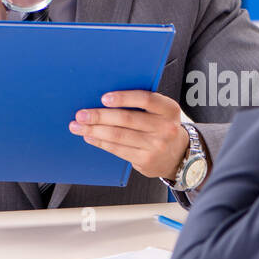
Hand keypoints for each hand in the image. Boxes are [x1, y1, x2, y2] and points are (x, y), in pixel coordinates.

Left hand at [69, 90, 190, 180]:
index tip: (103, 98)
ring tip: (79, 126)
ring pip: (119, 136)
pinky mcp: (145, 160)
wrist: (179, 155)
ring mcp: (155, 145)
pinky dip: (101, 142)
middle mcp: (165, 127)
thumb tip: (105, 99)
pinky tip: (91, 137)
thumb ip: (142, 104)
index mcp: (168, 109)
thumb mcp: (162, 112)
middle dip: (100, 116)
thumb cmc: (163, 128)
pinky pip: (118, 149)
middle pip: (127, 119)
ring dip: (95, 130)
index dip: (123, 98)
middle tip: (82, 114)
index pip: (146, 99)